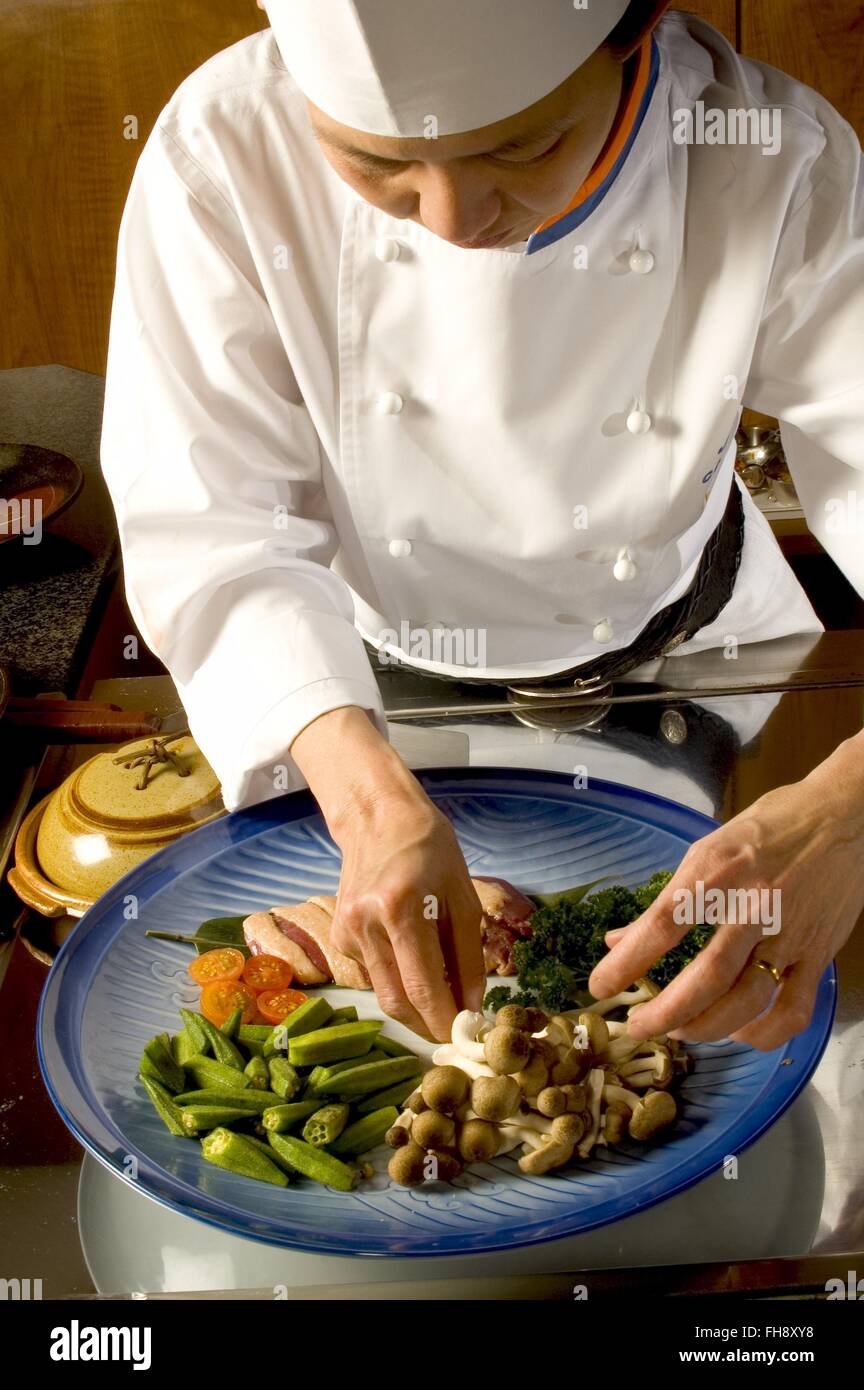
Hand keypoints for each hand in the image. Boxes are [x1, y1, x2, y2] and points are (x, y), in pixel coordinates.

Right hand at [290, 705, 484, 1040]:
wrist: (377, 817)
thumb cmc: (430, 849)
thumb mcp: (462, 895)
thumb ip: (467, 955)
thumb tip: (472, 1005)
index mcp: (399, 908)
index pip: (423, 986)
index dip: (446, 1020)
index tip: (467, 1036)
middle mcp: (365, 923)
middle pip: (397, 1001)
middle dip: (428, 1025)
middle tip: (456, 1032)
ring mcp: (345, 931)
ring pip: (383, 993)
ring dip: (414, 1009)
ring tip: (443, 1004)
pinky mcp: (339, 936)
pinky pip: (374, 973)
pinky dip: (397, 979)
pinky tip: (412, 958)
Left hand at [587, 735, 863, 1049]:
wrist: (844, 816)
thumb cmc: (772, 825)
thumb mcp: (710, 847)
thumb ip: (670, 898)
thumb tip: (621, 938)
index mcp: (718, 871)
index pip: (663, 924)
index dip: (628, 962)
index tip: (600, 985)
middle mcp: (753, 905)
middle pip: (706, 976)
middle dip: (665, 1012)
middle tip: (638, 1026)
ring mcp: (790, 933)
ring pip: (746, 1000)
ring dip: (707, 1027)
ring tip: (680, 1032)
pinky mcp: (817, 952)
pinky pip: (793, 1009)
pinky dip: (764, 1032)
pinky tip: (741, 1033)